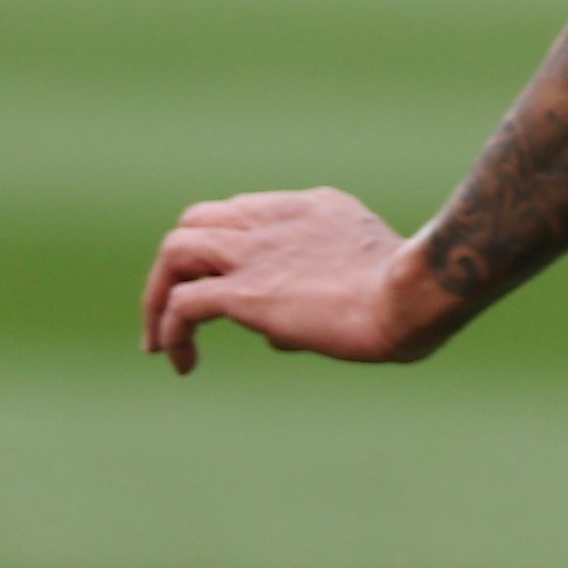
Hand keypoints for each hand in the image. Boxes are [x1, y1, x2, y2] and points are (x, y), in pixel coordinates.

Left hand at [147, 187, 452, 373]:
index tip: (226, 291)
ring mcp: (254, 252)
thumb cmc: (409, 295)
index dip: (227, 251)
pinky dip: (169, 329)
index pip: (243, 214)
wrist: (410, 295)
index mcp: (310, 207)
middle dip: (179, 266)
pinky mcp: (244, 291)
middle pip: (197, 221)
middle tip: (173, 313)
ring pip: (174, 251)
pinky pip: (182, 303)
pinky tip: (180, 360)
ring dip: (157, 295)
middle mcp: (273, 220)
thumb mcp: (364, 278)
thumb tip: (277, 336)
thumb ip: (320, 294)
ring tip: (158, 342)